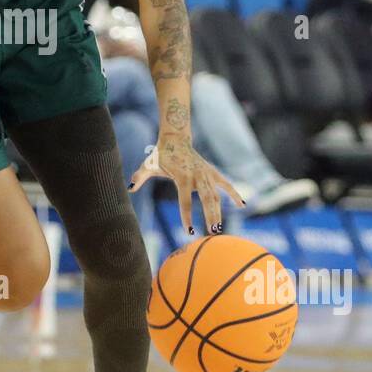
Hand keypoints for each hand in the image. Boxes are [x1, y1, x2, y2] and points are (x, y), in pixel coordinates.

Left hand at [130, 136, 244, 235]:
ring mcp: (206, 174)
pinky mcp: (212, 172)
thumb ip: (139, 177)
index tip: (189, 231)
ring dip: (218, 212)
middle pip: (206, 200)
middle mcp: (197, 176)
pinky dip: (234, 193)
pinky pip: (226, 184)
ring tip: (218, 228)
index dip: (187, 216)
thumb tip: (128, 188)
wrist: (176, 138)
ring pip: (216, 195)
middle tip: (212, 233)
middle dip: (210, 217)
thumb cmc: (161, 155)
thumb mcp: (149, 165)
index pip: (185, 201)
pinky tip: (243, 205)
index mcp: (182, 177)